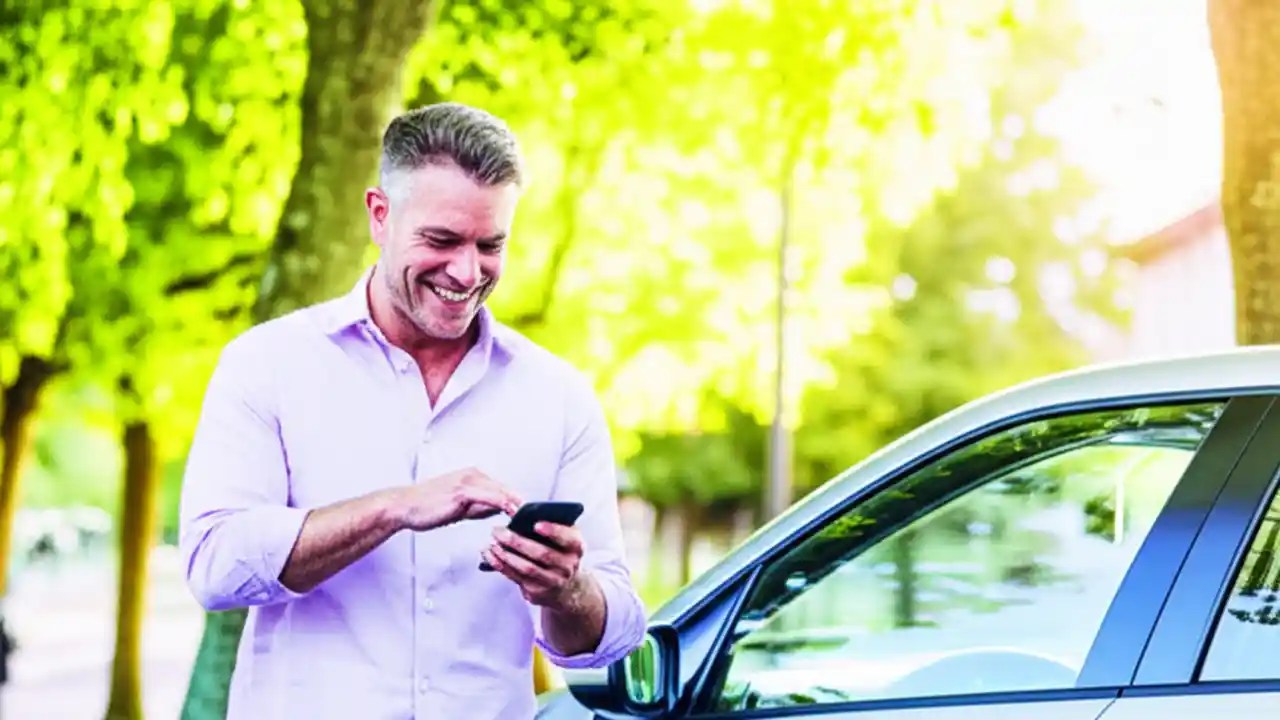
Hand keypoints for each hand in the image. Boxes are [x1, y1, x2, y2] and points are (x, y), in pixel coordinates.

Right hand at [394, 467, 522, 531]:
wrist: (405, 506)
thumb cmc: (429, 508)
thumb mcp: (460, 507)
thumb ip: (480, 507)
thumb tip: (499, 512)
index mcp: (474, 476)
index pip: (504, 489)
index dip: (519, 503)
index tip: (532, 517)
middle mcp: (474, 474)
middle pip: (507, 489)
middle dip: (523, 505)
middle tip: (539, 519)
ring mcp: (469, 481)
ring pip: (502, 492)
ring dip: (518, 506)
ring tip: (532, 520)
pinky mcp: (463, 491)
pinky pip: (491, 498)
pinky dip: (505, 505)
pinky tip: (514, 514)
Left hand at [481, 521, 586, 608]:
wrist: (566, 585)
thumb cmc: (559, 551)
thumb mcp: (562, 535)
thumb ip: (546, 521)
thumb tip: (516, 507)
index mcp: (576, 546)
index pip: (568, 538)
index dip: (553, 531)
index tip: (536, 523)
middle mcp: (568, 565)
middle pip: (542, 553)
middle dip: (517, 541)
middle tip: (498, 530)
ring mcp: (553, 581)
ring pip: (527, 568)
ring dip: (506, 554)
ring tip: (492, 542)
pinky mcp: (537, 592)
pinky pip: (516, 578)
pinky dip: (501, 565)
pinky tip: (490, 555)